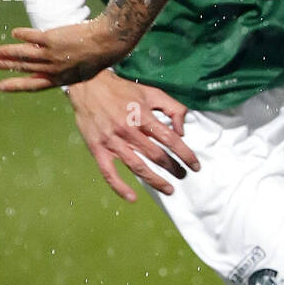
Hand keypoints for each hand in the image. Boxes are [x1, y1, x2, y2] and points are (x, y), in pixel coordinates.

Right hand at [0, 17, 125, 89]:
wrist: (108, 42)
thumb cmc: (98, 56)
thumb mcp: (81, 72)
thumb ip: (63, 74)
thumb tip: (46, 74)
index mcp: (61, 79)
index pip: (34, 85)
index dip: (17, 85)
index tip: (2, 86)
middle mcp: (53, 68)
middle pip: (25, 68)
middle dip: (7, 66)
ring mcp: (52, 54)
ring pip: (23, 54)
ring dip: (7, 52)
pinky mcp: (52, 38)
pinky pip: (31, 37)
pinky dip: (22, 35)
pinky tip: (14, 33)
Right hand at [65, 72, 199, 202]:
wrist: (88, 85)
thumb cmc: (122, 90)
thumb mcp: (152, 92)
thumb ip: (172, 108)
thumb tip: (182, 130)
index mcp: (143, 116)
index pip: (170, 139)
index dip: (185, 154)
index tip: (195, 165)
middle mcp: (129, 131)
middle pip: (156, 155)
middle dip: (173, 168)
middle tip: (183, 176)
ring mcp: (112, 142)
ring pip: (137, 166)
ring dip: (155, 180)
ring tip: (169, 189)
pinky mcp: (98, 149)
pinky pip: (109, 173)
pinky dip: (120, 187)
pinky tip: (132, 198)